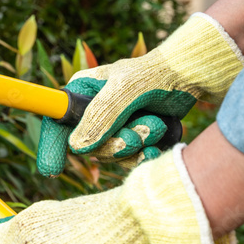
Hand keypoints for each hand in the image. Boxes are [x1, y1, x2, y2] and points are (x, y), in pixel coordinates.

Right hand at [36, 13, 243, 175]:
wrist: (192, 76)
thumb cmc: (156, 73)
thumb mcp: (124, 90)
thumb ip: (100, 117)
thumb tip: (77, 147)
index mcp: (81, 93)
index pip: (57, 122)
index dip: (51, 145)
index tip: (51, 169)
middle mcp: (93, 111)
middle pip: (88, 146)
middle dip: (115, 145)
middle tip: (136, 136)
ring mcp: (114, 126)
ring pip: (111, 155)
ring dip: (137, 146)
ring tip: (156, 126)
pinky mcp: (134, 136)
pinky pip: (130, 160)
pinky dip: (146, 155)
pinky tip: (158, 144)